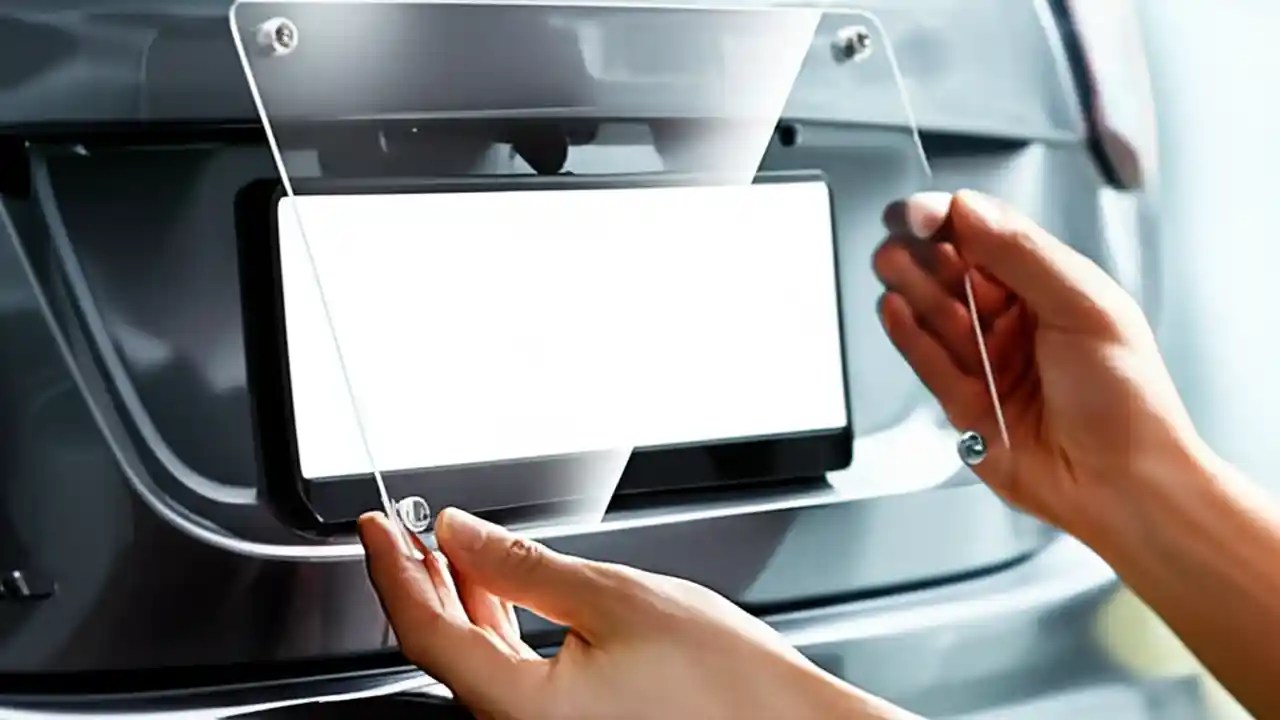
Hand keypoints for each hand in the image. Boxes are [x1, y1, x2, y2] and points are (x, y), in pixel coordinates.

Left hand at [359, 508, 913, 719]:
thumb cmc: (724, 682)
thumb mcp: (614, 597)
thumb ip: (523, 565)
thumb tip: (462, 534)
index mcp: (521, 712)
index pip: (426, 632)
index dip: (392, 571)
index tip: (376, 526)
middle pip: (442, 651)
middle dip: (419, 582)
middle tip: (401, 528)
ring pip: (474, 664)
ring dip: (457, 602)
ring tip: (447, 548)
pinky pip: (508, 677)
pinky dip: (495, 627)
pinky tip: (497, 592)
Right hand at [873, 190, 1202, 539]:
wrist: (1125, 486)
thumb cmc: (1129, 402)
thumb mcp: (1084, 306)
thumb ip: (1022, 255)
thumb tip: (971, 210)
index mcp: (1052, 289)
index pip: (990, 240)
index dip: (951, 221)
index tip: (922, 212)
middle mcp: (1016, 323)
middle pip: (954, 274)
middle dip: (923, 252)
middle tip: (899, 238)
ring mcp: (989, 364)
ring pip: (936, 315)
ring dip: (911, 287)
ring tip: (891, 264)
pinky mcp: (964, 405)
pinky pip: (928, 363)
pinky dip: (908, 336)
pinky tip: (894, 309)